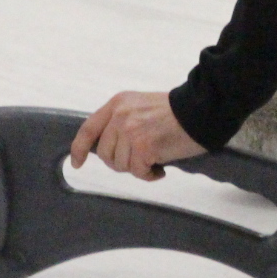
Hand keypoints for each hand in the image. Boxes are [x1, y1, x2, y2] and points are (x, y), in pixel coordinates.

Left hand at [70, 91, 206, 180]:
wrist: (199, 111)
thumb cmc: (175, 113)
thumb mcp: (140, 106)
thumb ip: (120, 121)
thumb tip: (106, 147)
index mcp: (117, 103)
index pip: (88, 129)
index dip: (79, 148)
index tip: (77, 163)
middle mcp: (120, 115)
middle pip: (105, 153)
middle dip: (121, 162)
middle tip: (141, 158)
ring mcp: (131, 130)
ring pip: (121, 165)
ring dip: (138, 167)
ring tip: (155, 158)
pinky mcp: (143, 146)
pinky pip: (137, 172)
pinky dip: (149, 174)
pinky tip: (160, 167)